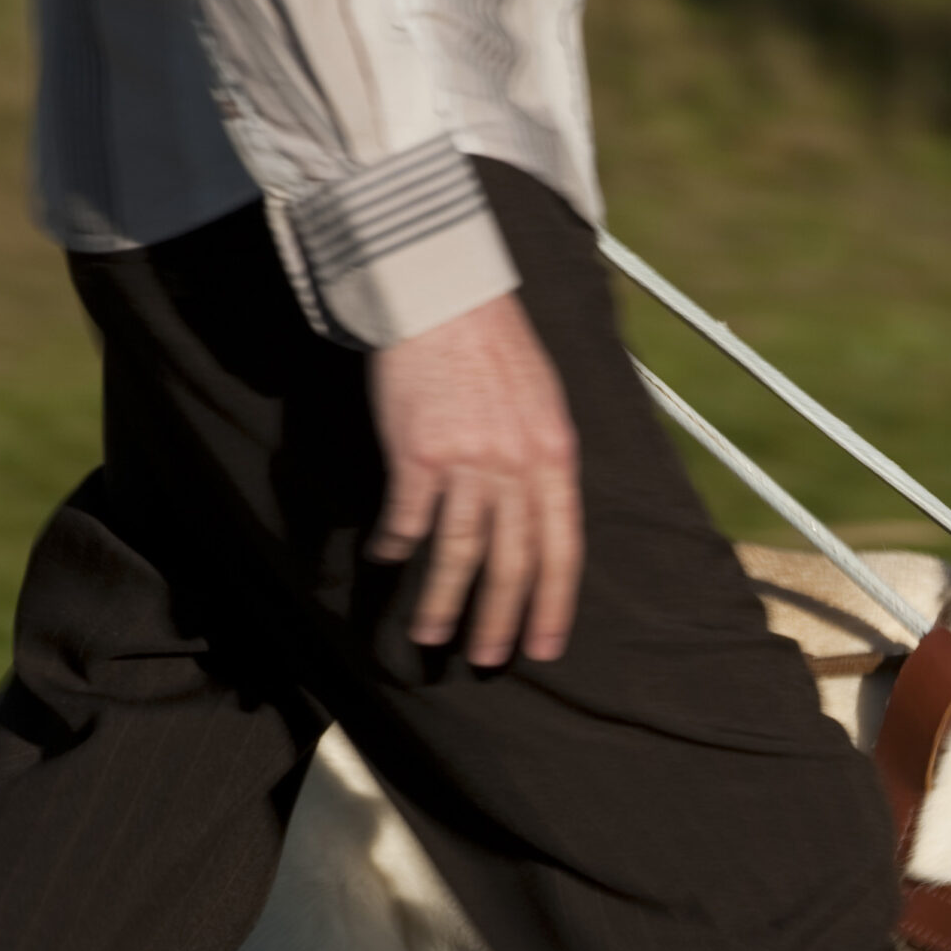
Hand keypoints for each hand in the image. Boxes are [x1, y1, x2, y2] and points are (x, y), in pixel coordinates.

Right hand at [366, 294, 582, 667]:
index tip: (544, 645)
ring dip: (443, 601)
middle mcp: (518, 466)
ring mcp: (469, 462)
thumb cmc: (492, 344)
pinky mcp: (419, 452)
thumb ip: (543, 459)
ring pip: (459, 553)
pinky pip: (409, 517)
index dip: (553, 604)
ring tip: (430, 636)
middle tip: (487, 659)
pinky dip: (396, 545)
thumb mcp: (544, 402)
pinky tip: (387, 562)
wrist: (444, 290)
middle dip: (499, 619)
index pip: (563, 549)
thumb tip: (539, 510)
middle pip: (512, 563)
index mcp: (556, 457)